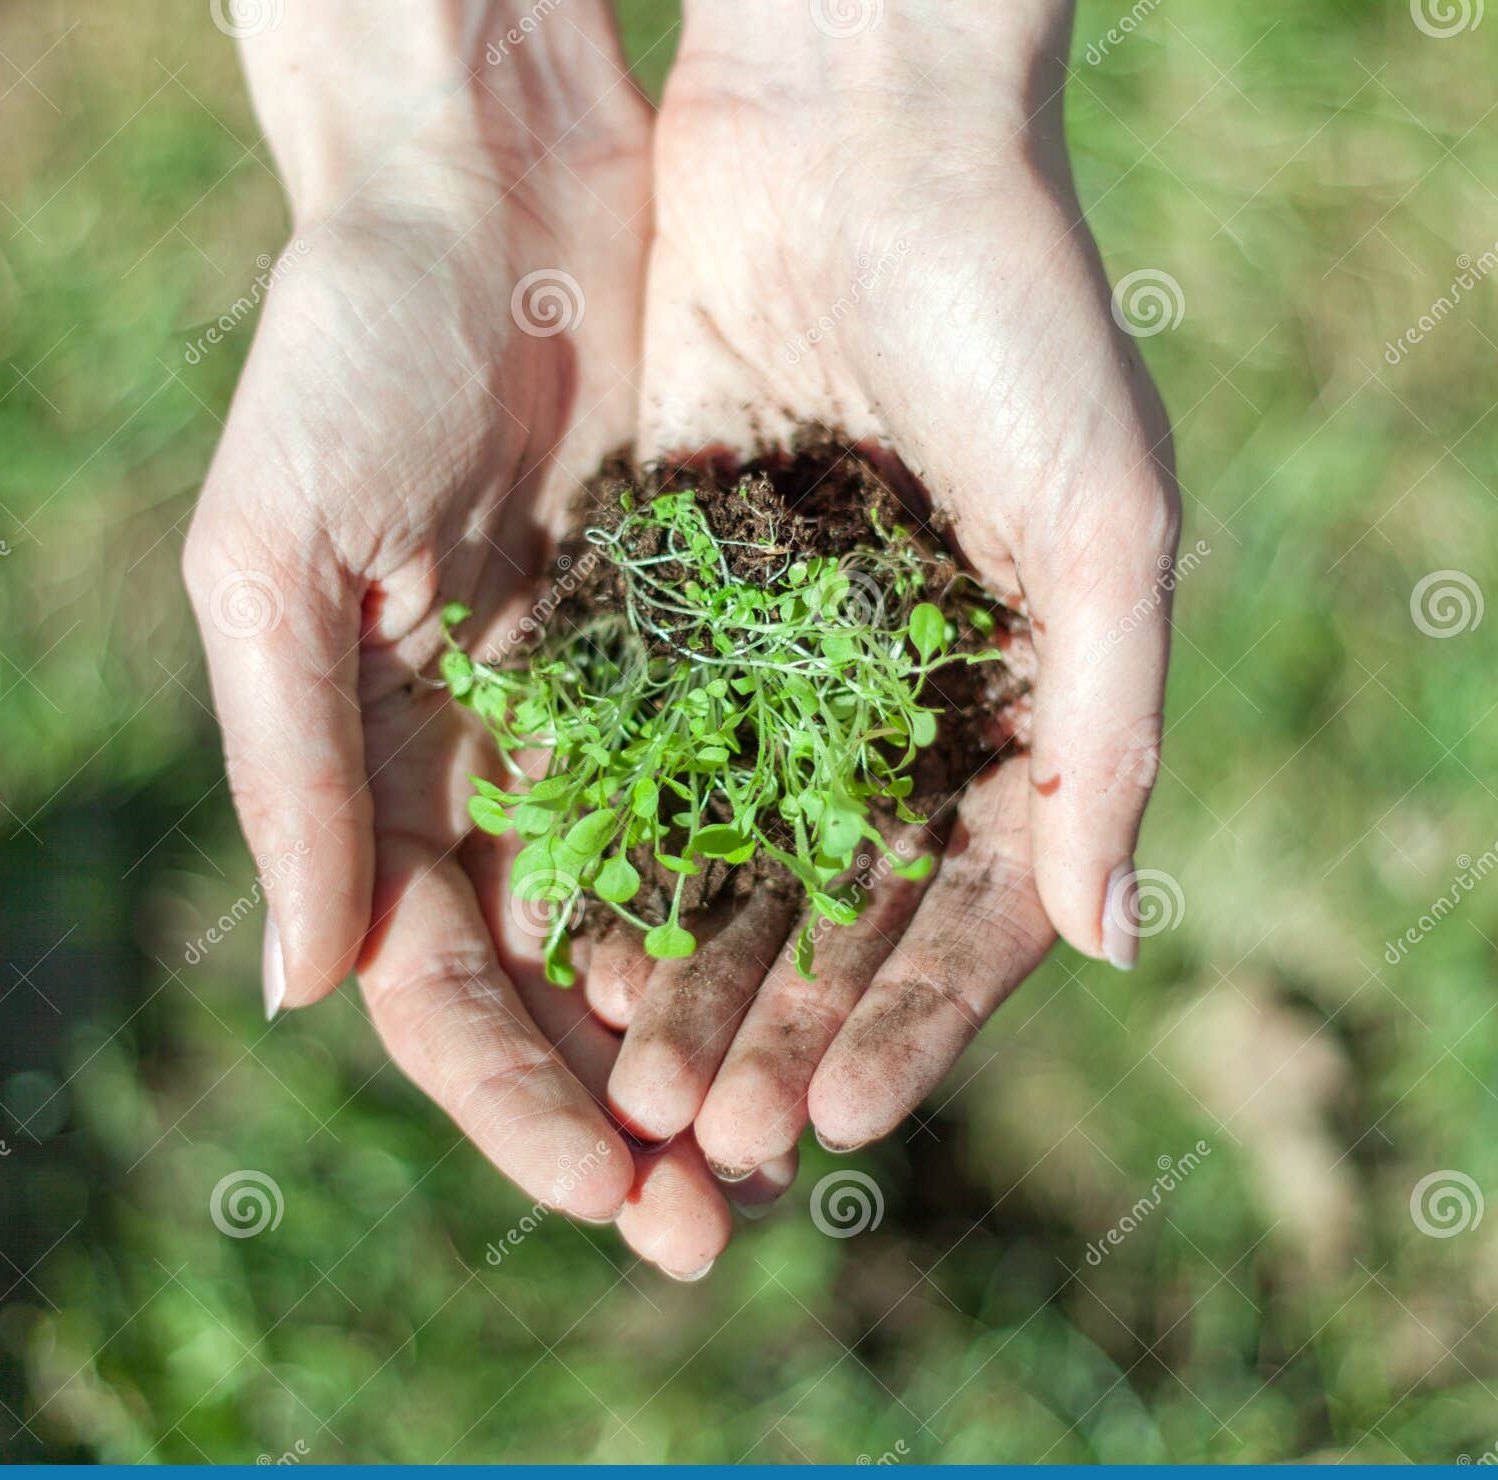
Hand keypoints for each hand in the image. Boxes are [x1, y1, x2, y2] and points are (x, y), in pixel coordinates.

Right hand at [183, 2, 736, 1275]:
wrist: (491, 199)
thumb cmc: (351, 361)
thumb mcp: (278, 565)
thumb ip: (296, 778)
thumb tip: (302, 991)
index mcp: (376, 774)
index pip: (440, 988)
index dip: (512, 1101)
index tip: (605, 1195)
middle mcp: (487, 770)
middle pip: (556, 986)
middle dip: (624, 1108)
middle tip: (712, 1223)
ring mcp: (594, 716)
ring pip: (657, 916)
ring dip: (712, 1030)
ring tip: (782, 1138)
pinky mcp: (688, 647)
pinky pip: (736, 799)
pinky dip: (769, 892)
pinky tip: (823, 972)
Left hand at [593, 0, 1179, 1177]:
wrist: (855, 136)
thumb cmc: (1016, 311)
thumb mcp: (1101, 520)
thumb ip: (1110, 731)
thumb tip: (1118, 939)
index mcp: (1010, 703)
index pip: (961, 906)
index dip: (907, 1018)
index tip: (842, 1111)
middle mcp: (888, 702)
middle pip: (830, 905)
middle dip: (775, 1023)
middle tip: (712, 1136)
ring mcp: (775, 663)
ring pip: (725, 851)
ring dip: (686, 964)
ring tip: (635, 1074)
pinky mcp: (671, 602)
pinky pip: (636, 749)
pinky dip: (610, 844)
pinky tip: (568, 934)